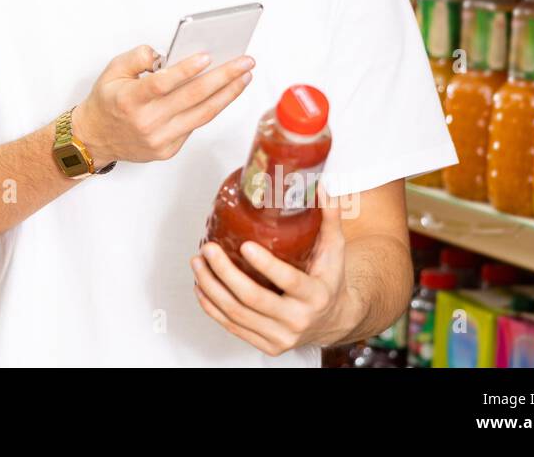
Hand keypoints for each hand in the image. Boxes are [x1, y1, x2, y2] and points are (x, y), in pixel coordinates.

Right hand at [71, 44, 253, 166]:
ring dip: (227, 94)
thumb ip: (137, 58)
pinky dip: (210, 109)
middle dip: (223, 77)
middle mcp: (146, 122)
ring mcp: (159, 139)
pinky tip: (223, 94)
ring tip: (244, 77)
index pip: (162, 84)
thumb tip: (164, 54)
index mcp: (130, 100)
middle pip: (192, 98)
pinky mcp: (168, 150)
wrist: (94, 139)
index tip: (207, 57)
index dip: (186, 70)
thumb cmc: (106, 103)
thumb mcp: (112, 71)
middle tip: (244, 63)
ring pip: (202, 115)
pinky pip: (194, 126)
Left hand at [191, 197, 355, 354]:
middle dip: (225, 273)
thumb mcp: (335, 250)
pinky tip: (201, 287)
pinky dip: (212, 306)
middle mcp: (298, 320)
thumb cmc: (329, 280)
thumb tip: (321, 188)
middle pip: (253, 298)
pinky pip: (232, 326)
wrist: (334, 320)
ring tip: (198, 262)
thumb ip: (329, 219)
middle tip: (209, 249)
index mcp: (316, 295)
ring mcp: (281, 336)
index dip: (266, 266)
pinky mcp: (266, 345)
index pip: (289, 281)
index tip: (246, 246)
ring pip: (236, 313)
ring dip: (211, 287)